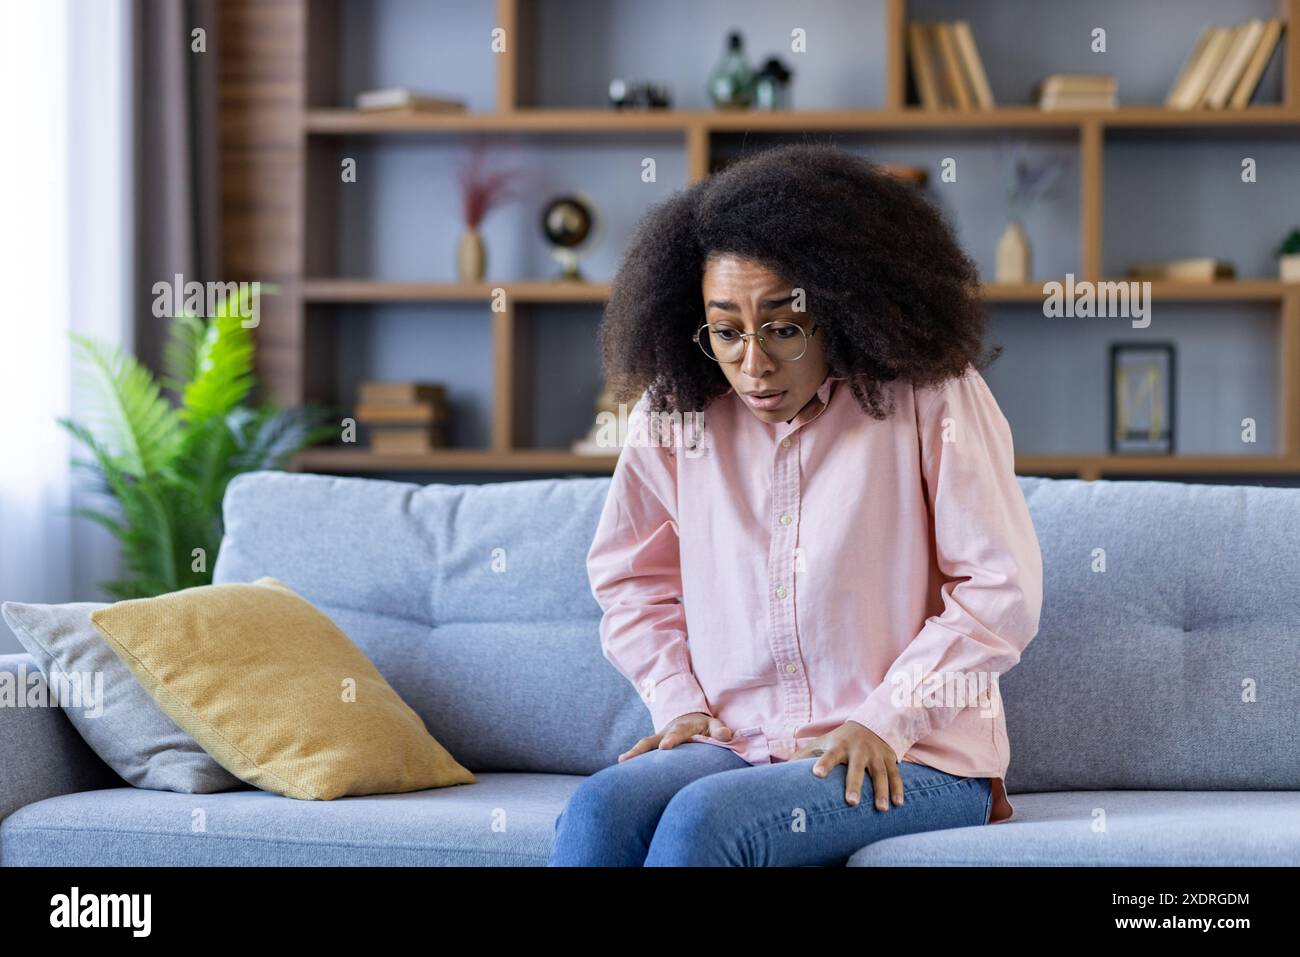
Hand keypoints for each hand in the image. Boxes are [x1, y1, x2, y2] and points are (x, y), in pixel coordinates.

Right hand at [618, 712, 732, 761]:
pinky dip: (634, 760)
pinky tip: (622, 771)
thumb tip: (725, 735)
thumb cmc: (705, 726)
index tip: (664, 747)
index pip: (676, 734)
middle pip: (651, 740)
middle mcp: (666, 733)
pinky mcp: (654, 747)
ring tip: (621, 762)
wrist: (690, 719)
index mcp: (682, 728)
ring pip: (644, 746)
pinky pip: (644, 753)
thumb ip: (719, 730)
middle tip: (629, 758)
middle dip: (641, 749)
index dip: (671, 740)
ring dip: (633, 754)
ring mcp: (658, 740)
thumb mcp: (714, 725)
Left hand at [793, 720, 904, 809]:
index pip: (829, 754)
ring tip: (882, 809)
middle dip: (854, 784)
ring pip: (880, 774)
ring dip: (882, 791)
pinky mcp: (890, 759)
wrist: (871, 723)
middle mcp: (858, 750)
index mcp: (839, 746)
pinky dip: (898, 789)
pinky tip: (898, 804)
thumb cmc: (839, 739)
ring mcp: (875, 755)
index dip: (824, 763)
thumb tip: (779, 771)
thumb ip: (802, 756)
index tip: (816, 774)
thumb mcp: (821, 743)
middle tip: (851, 803)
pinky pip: (895, 775)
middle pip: (856, 768)